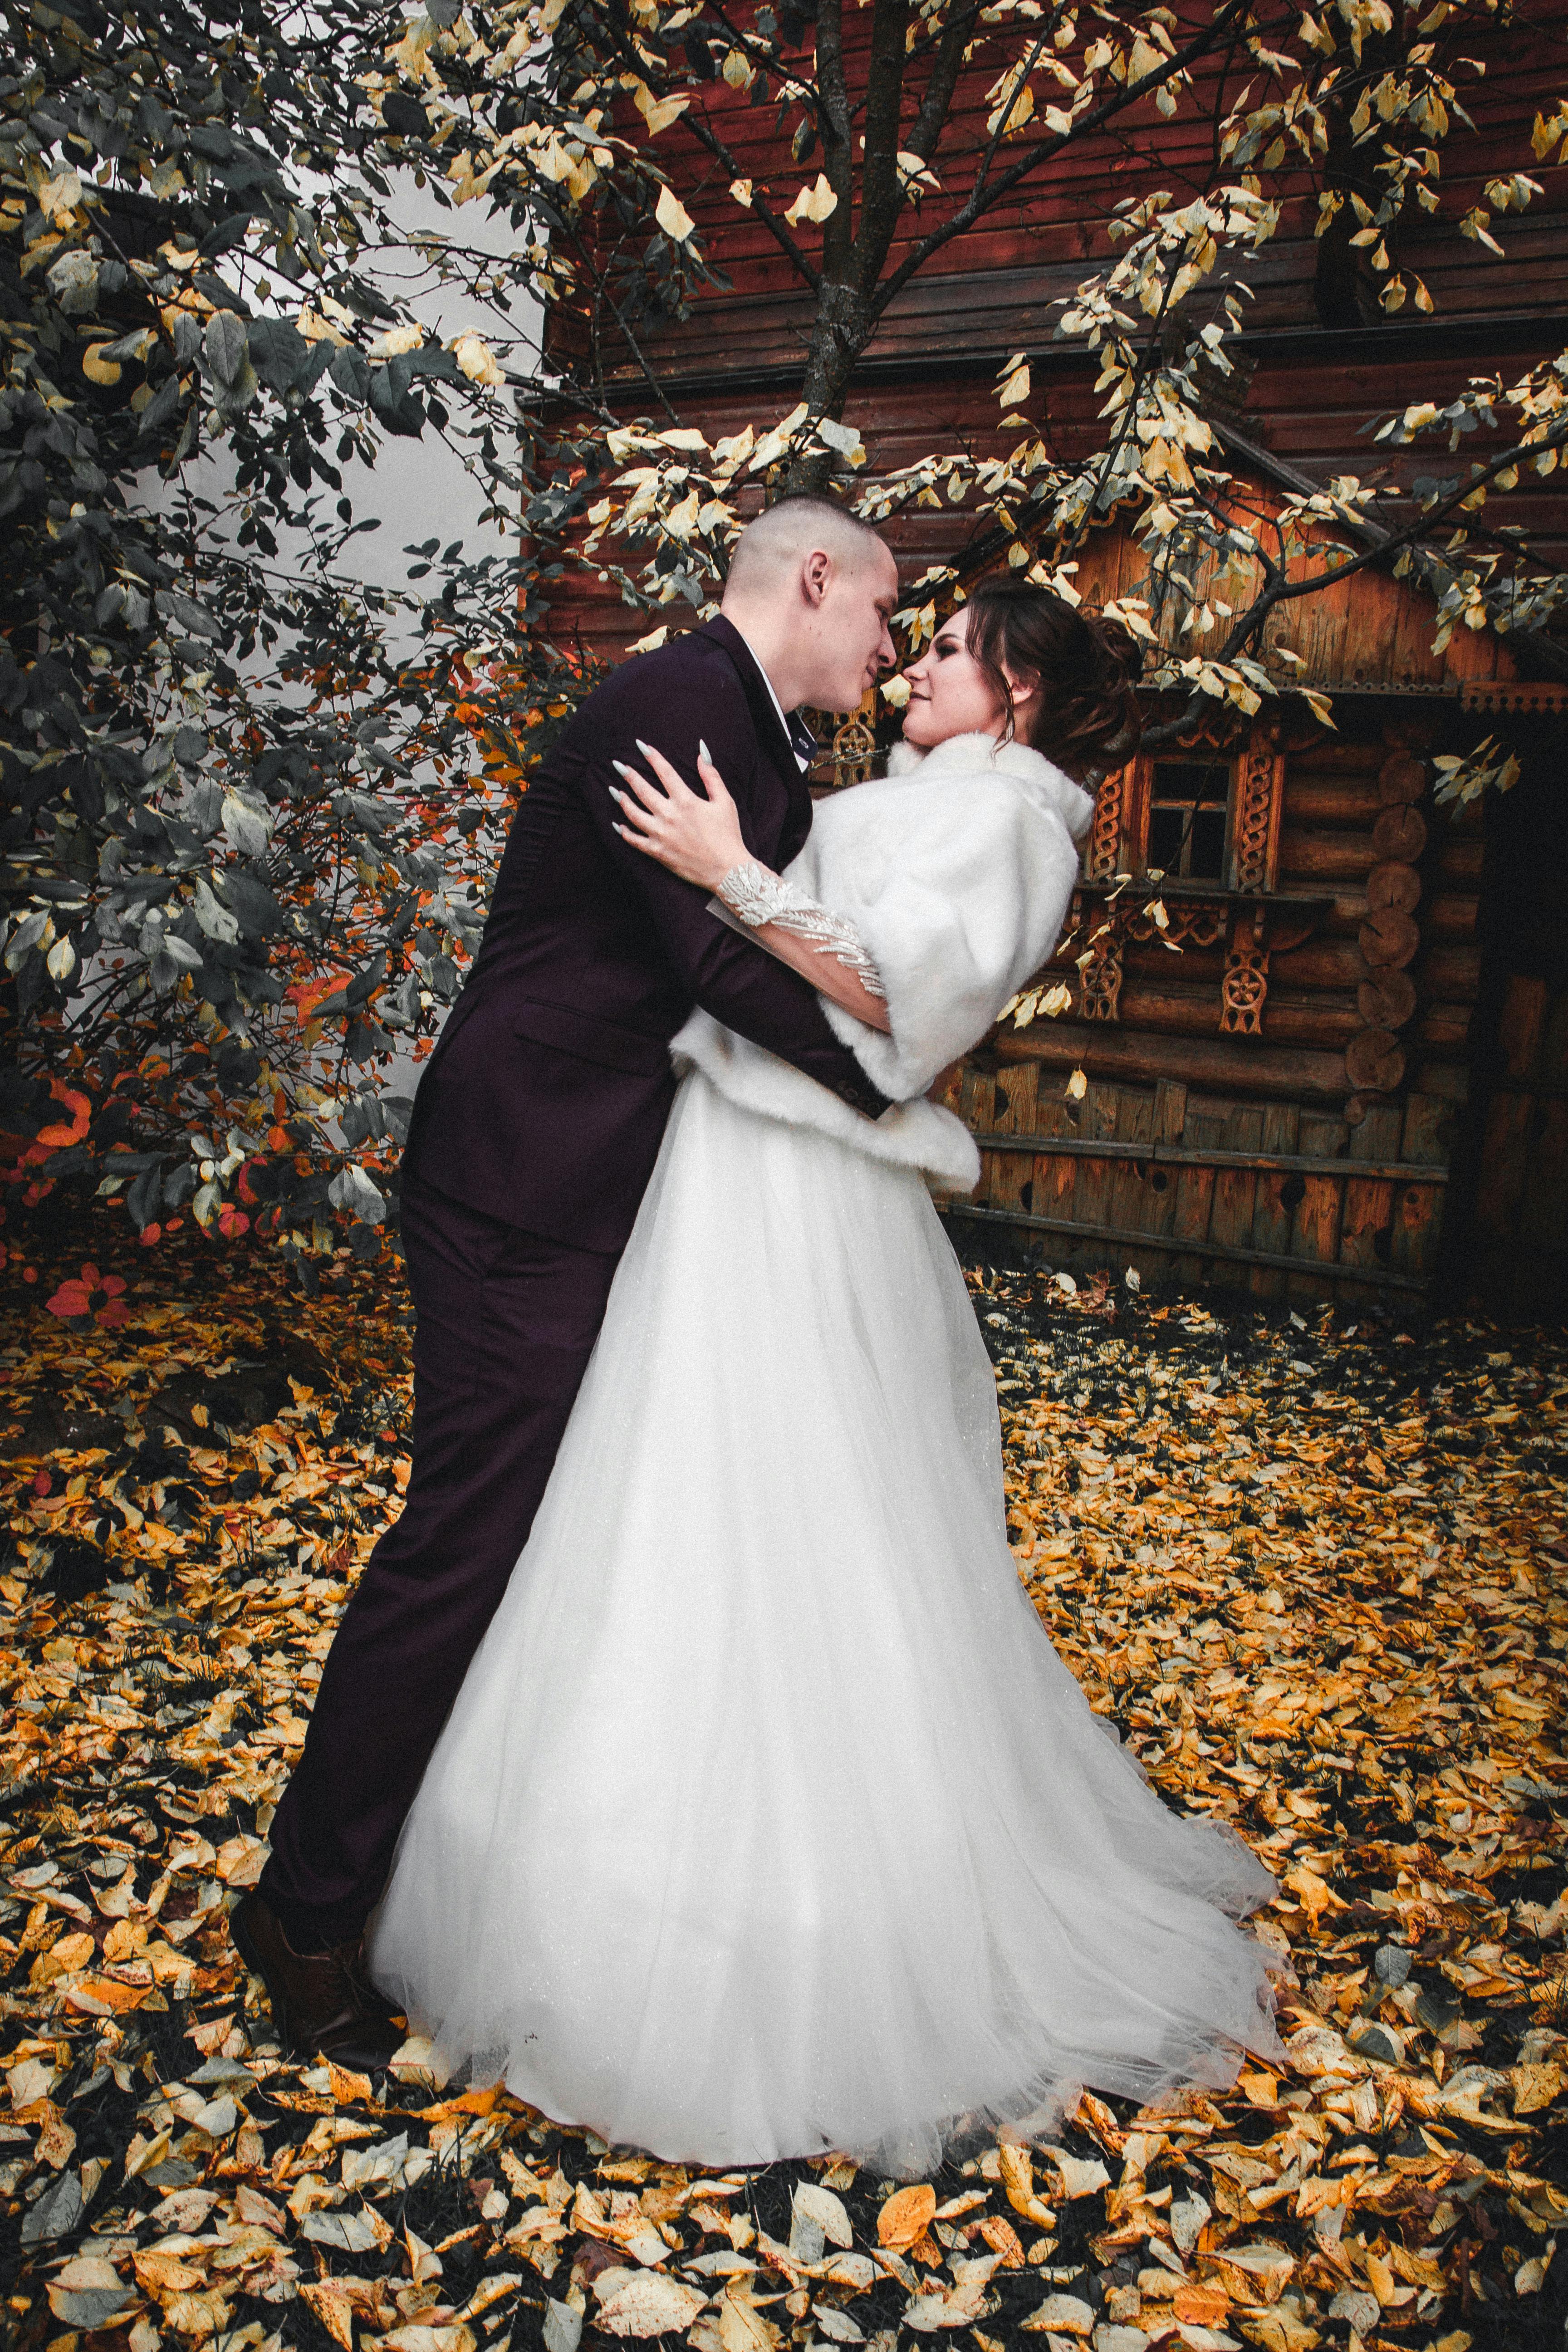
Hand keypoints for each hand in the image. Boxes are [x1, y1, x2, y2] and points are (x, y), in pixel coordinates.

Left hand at [610, 739, 747, 891]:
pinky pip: (634, 841)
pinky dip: (624, 832)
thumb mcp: (724, 802)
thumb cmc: (728, 835)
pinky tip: (618, 825)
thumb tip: (701, 752)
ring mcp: (661, 834)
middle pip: (643, 790)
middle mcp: (670, 815)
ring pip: (633, 813)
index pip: (665, 772)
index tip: (641, 746)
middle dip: (629, 775)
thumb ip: (711, 776)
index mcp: (686, 800)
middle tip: (618, 765)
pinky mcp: (658, 852)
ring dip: (622, 800)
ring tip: (614, 791)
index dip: (652, 756)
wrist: (726, 870)